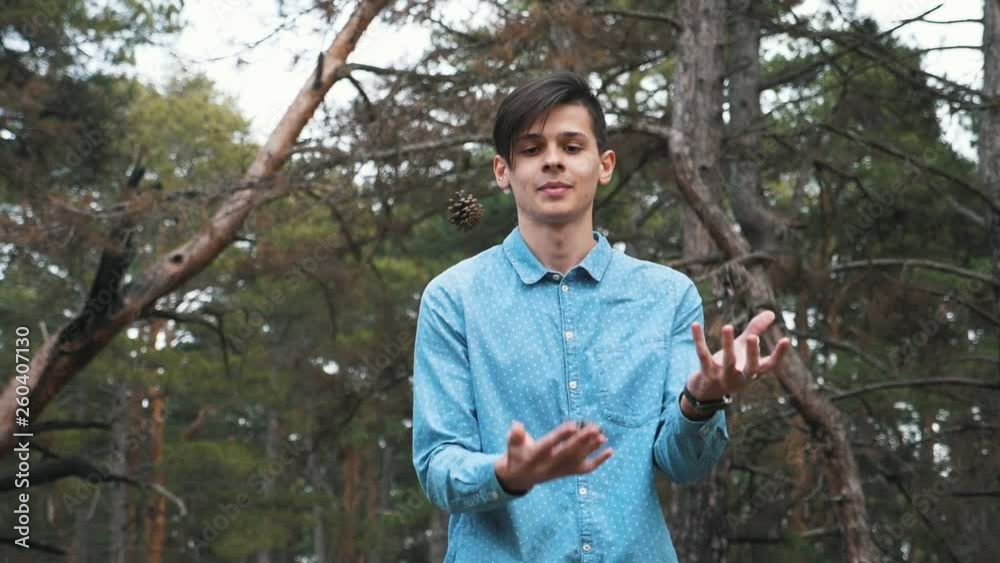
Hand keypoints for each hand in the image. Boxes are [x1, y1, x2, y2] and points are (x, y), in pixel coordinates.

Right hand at [494, 420, 612, 492]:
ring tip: (602, 435)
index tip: (572, 425)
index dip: (560, 436)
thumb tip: (517, 425)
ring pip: (578, 460)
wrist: (520, 478)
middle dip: (581, 441)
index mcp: (535, 456)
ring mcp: (561, 470)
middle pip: (567, 453)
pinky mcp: (568, 472)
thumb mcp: (511, 444)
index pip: (549, 445)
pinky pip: (585, 468)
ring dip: (591, 448)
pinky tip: (609, 450)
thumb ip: (515, 435)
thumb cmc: (516, 454)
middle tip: (593, 428)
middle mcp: (550, 465)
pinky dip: (598, 461)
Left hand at [686, 310, 790, 400]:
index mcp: (752, 372)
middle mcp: (740, 377)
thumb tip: (771, 313)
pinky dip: (699, 340)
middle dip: (752, 352)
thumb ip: (755, 331)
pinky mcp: (706, 373)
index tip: (786, 340)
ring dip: (727, 344)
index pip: (770, 365)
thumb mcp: (742, 349)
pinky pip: (702, 355)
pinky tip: (695, 324)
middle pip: (750, 367)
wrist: (706, 391)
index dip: (779, 354)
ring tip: (727, 326)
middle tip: (753, 337)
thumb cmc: (729, 366)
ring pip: (728, 361)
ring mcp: (723, 377)